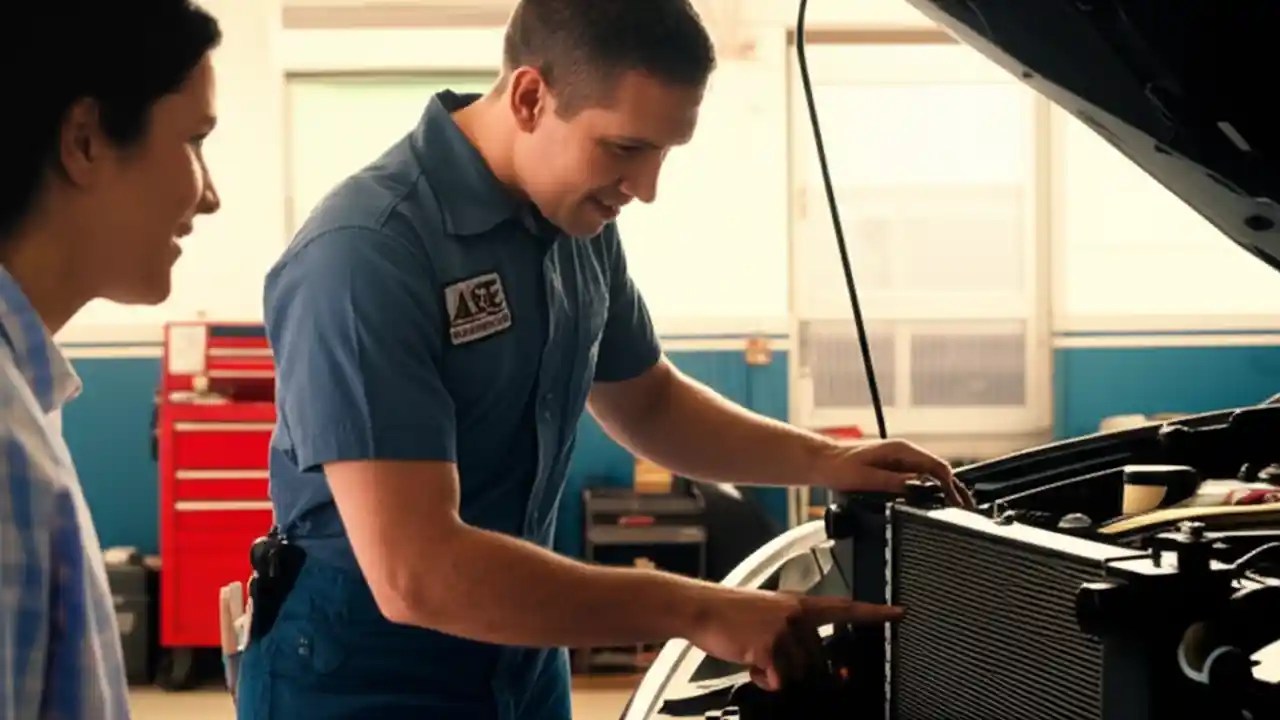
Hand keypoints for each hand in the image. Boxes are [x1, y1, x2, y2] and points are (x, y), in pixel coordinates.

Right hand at [688, 588, 904, 690]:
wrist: (702, 608)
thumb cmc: (732, 613)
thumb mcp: (769, 614)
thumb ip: (794, 633)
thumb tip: (811, 664)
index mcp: (800, 605)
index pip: (845, 608)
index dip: (875, 612)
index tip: (899, 613)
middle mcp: (797, 616)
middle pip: (816, 661)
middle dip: (794, 667)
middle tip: (767, 651)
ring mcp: (785, 631)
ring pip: (797, 674)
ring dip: (776, 674)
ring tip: (754, 654)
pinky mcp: (770, 647)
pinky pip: (778, 681)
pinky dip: (763, 680)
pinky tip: (750, 663)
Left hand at [814, 438, 973, 507]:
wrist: (822, 462)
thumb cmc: (839, 466)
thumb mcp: (865, 477)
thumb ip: (892, 482)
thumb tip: (917, 488)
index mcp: (900, 450)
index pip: (936, 466)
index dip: (950, 485)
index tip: (958, 501)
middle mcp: (903, 453)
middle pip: (937, 471)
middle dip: (953, 489)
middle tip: (967, 508)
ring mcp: (899, 461)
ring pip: (930, 476)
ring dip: (943, 490)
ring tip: (956, 507)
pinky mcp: (894, 469)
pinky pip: (918, 479)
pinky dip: (929, 490)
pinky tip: (934, 502)